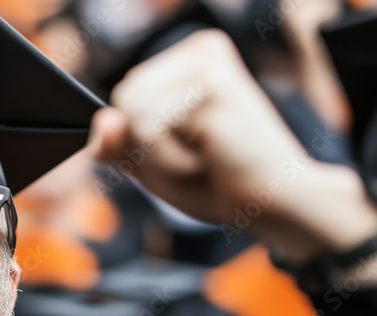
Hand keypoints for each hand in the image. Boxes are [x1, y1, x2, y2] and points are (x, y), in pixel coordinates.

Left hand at [90, 29, 376, 262]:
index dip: (142, 139)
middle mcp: (199, 52)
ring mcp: (206, 65)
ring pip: (132, 117)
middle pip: (123, 102)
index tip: (193, 145)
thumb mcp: (152, 165)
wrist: (275, 202)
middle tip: (200, 153)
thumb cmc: (220, 181)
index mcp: (189, 60)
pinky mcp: (209, 86)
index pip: (125, 98)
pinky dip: (169, 160)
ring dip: (159, 156)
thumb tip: (103, 120)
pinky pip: (147, 131)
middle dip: (147, 147)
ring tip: (204, 155)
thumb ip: (118, 144)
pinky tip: (210, 156)